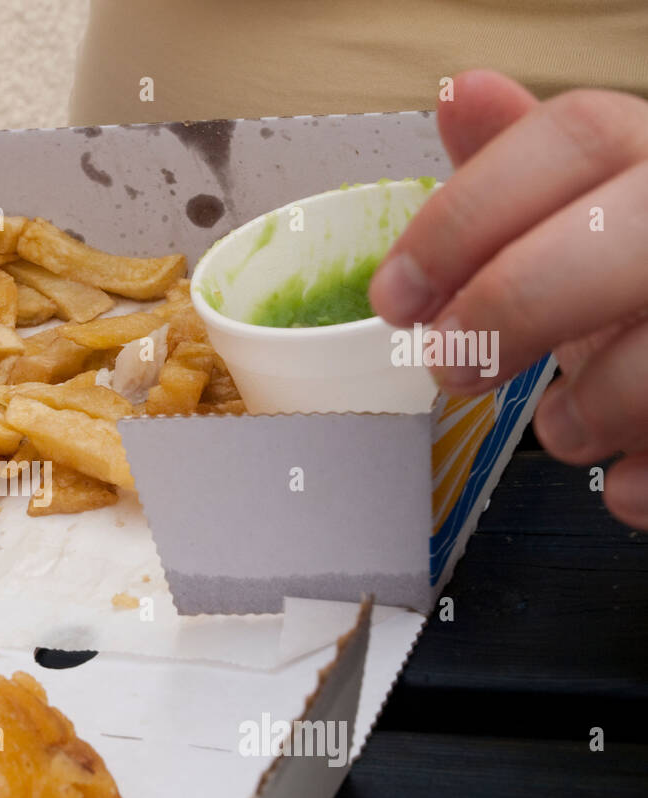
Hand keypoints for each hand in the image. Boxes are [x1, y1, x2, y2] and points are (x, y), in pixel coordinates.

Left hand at [369, 70, 647, 526]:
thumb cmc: (637, 281)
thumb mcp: (588, 216)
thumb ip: (529, 169)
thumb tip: (460, 95)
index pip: (578, 136)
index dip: (465, 217)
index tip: (393, 297)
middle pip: (621, 233)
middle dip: (514, 306)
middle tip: (453, 366)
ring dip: (596, 405)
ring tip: (560, 428)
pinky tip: (624, 484)